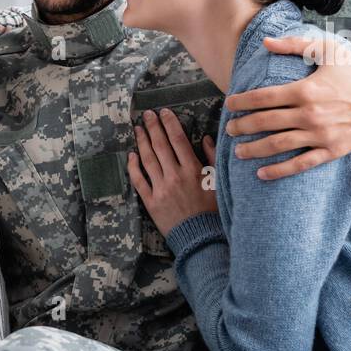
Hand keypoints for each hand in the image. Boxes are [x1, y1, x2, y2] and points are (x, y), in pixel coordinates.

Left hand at [128, 108, 217, 236]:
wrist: (200, 238)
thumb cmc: (213, 211)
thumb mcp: (219, 183)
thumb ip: (212, 158)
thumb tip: (206, 137)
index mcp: (193, 170)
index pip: (178, 140)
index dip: (169, 124)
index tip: (163, 112)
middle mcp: (174, 176)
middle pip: (160, 146)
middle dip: (153, 127)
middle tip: (147, 114)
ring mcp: (161, 189)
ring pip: (148, 160)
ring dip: (142, 142)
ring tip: (138, 129)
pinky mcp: (151, 202)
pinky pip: (139, 181)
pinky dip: (134, 167)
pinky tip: (132, 155)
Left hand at [222, 34, 350, 180]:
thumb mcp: (327, 50)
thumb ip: (295, 45)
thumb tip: (266, 42)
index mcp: (306, 90)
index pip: (263, 97)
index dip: (241, 101)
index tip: (229, 104)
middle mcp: (310, 114)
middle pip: (265, 122)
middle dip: (242, 126)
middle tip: (229, 129)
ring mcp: (320, 134)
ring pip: (278, 145)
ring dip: (254, 149)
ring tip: (238, 151)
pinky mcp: (331, 150)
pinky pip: (301, 163)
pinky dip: (279, 170)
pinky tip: (261, 173)